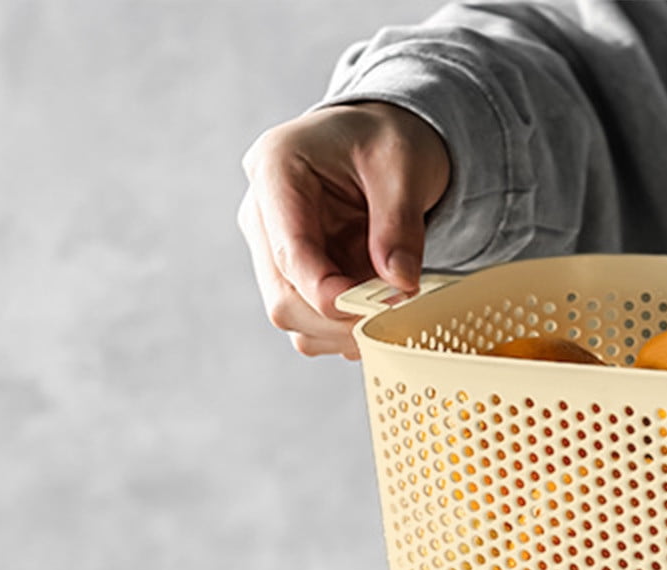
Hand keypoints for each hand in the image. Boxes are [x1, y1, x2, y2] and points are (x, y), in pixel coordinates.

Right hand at [238, 103, 450, 358]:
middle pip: (283, 299)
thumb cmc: (387, 140)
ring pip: (293, 318)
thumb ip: (400, 223)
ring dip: (343, 331)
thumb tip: (400, 283)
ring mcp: (273, 249)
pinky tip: (376, 310)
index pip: (290, 255)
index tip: (380, 306)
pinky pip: (310, 323)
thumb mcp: (404, 166)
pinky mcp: (291, 274)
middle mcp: (262, 214)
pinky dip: (345, 331)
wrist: (383, 142)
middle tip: (396, 313)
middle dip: (341, 320)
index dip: (331, 294)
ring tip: (390, 308)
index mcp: (276, 170)